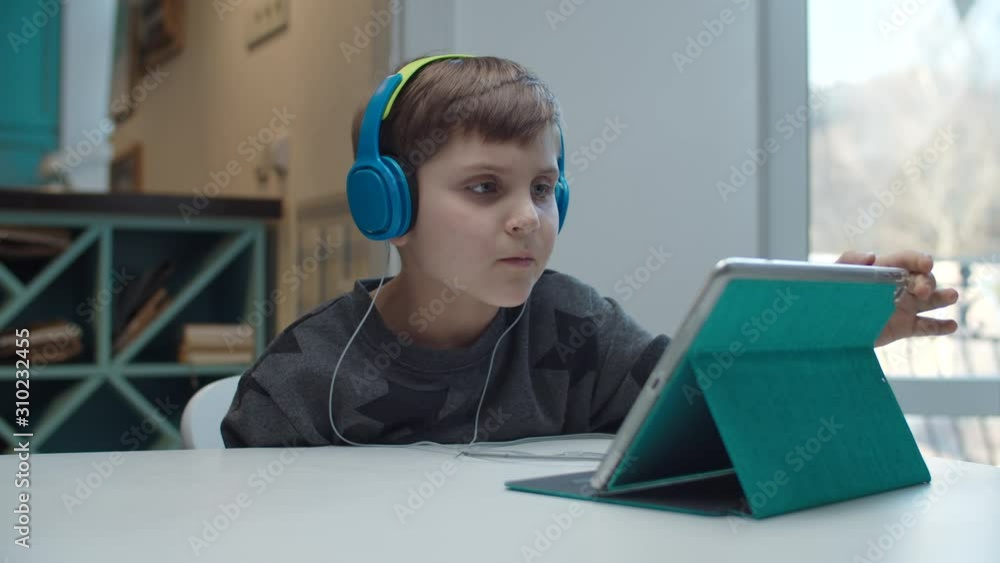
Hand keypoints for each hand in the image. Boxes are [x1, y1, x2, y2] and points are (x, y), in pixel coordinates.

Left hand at [835, 250, 959, 346]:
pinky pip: (927, 326)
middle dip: (927, 281)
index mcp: (883, 270)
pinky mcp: (904, 327)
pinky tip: (952, 325)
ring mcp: (903, 307)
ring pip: (931, 300)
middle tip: (922, 291)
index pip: (906, 260)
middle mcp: (897, 286)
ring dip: (943, 296)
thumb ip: (850, 261)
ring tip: (951, 295)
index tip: (926, 264)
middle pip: (922, 278)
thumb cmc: (827, 295)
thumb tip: (872, 256)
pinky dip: (941, 326)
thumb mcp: (834, 275)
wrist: (825, 327)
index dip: (918, 259)